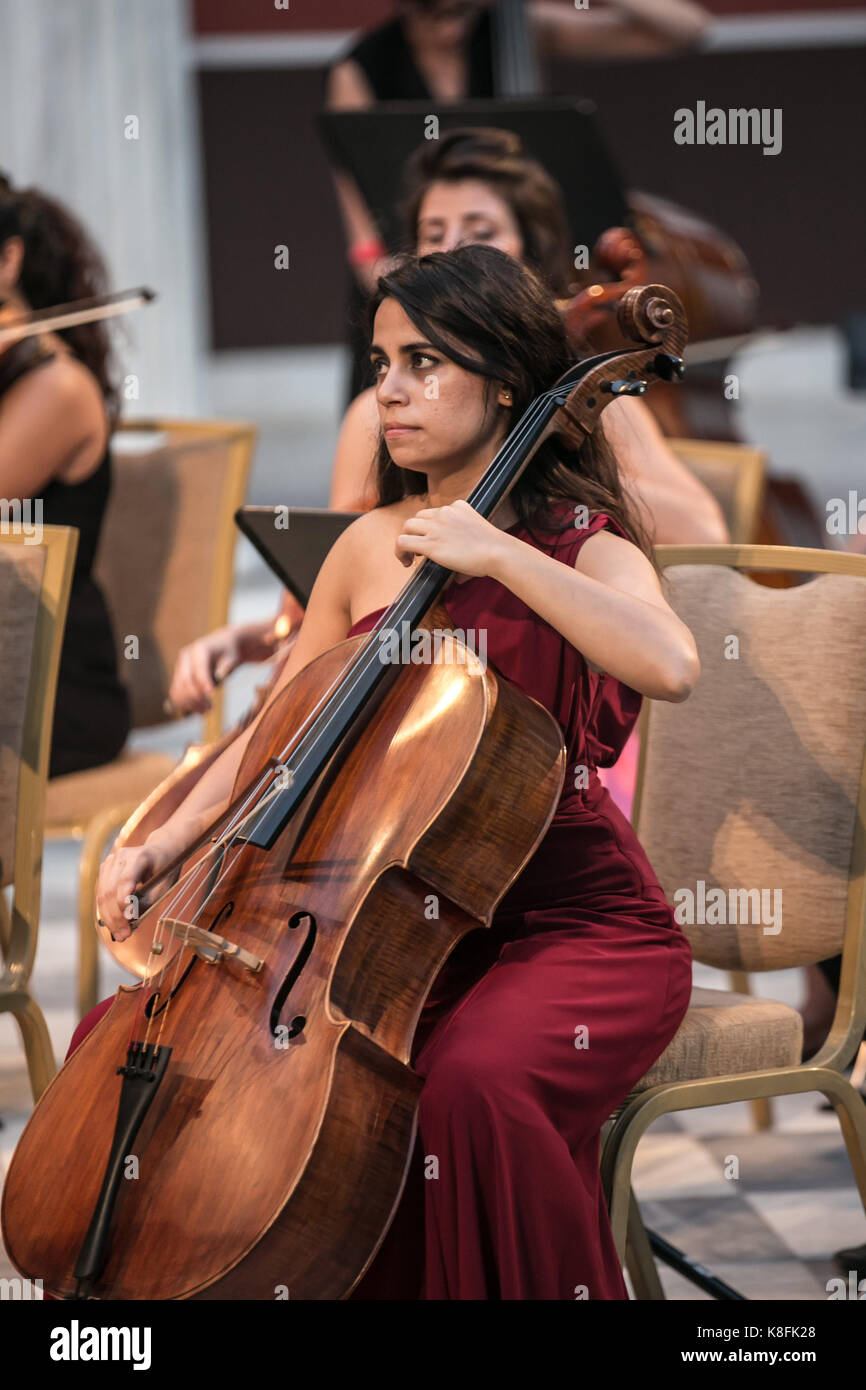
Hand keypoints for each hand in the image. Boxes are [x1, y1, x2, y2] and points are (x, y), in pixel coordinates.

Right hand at [96, 837, 178, 942]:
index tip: (128, 921)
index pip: (125, 880)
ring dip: (109, 918)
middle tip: (124, 936)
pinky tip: (114, 925)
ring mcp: (110, 862)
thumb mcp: (164, 885)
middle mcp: (120, 856)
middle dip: (116, 917)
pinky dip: (107, 911)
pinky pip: (101, 894)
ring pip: (102, 894)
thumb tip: (130, 920)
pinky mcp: (105, 870)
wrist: (161, 849)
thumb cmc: (165, 868)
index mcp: (139, 856)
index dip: (123, 902)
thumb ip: (147, 901)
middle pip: (110, 890)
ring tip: (119, 935)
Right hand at [168, 626, 244, 714]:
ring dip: (188, 704)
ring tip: (204, 711)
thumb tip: (218, 677)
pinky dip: (183, 704)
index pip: (198, 670)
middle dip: (196, 698)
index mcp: (199, 650)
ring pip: (177, 690)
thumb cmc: (228, 653)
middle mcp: (185, 658)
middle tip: (209, 709)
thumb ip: (227, 666)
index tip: (212, 697)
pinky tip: (197, 710)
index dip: (203, 684)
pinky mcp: (177, 677)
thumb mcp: (232, 657)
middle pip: (184, 682)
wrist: (221, 646)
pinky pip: (176, 693)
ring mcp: (179, 667)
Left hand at [395, 500, 512, 577]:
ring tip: (410, 557)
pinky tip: (406, 562)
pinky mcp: (430, 543)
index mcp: (458, 507)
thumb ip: (466, 543)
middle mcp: (445, 513)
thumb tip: (459, 576)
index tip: (433, 540)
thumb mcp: (479, 535)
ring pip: (407, 526)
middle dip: (417, 532)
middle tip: (420, 550)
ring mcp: (436, 527)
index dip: (430, 527)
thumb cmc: (495, 550)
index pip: (436, 512)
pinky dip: (400, 551)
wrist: (498, 552)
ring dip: (406, 540)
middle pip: (418, 517)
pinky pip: (403, 541)